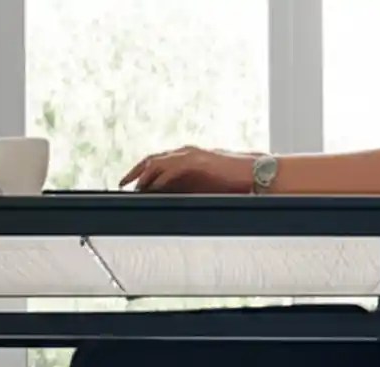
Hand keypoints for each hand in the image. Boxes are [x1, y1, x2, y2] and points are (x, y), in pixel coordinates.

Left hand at [120, 146, 256, 193]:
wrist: (257, 174)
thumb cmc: (236, 181)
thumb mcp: (205, 186)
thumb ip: (187, 188)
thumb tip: (168, 199)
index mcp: (187, 157)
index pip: (157, 161)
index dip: (140, 171)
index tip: (129, 183)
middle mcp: (186, 153)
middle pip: (152, 159)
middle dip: (135, 171)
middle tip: (122, 184)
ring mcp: (192, 156)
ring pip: (159, 162)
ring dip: (144, 175)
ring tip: (132, 187)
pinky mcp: (199, 162)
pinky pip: (173, 169)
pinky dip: (160, 178)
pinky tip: (151, 188)